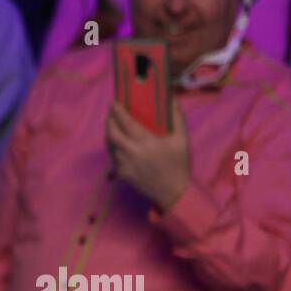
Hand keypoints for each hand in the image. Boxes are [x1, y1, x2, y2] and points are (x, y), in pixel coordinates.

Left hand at [107, 96, 190, 210]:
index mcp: (147, 143)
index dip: (117, 112)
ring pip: (110, 146)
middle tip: (110, 112)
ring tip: (112, 124)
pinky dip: (112, 146)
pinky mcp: (121, 174)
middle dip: (108, 121)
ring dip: (109, 133)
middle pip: (112, 134)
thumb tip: (171, 99)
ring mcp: (124, 165)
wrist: (172, 192)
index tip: (113, 102)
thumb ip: (177, 117)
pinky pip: (112, 157)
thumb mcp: (182, 139)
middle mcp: (132, 154)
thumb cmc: (179, 164)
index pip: (127, 124)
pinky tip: (116, 141)